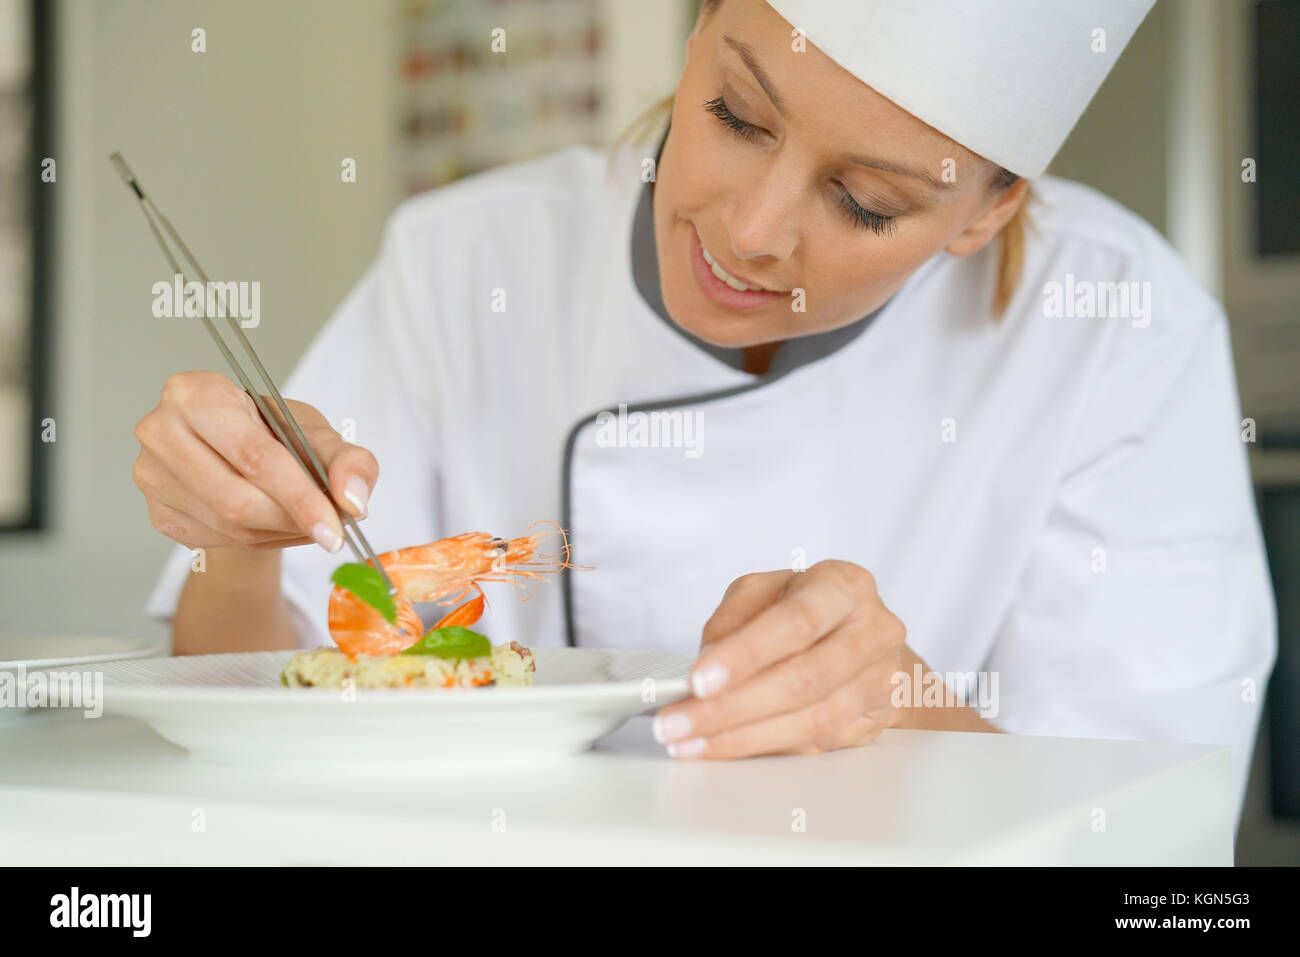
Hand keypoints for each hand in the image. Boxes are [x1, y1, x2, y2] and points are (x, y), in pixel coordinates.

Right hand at [132, 370, 377, 551]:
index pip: (254, 456)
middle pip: (237, 498)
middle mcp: (160, 431)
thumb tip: (354, 501)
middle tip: (331, 528)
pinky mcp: (158, 513)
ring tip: (308, 521)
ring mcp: (152, 476)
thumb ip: (348, 460)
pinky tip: (277, 525)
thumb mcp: (316, 434)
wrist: (238, 456)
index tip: (337, 526)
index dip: (300, 496)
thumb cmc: (273, 433)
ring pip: (230, 526)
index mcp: (196, 394)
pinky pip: (220, 541)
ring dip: (281, 533)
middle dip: (293, 520)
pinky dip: (262, 540)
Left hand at [652, 561, 905, 757]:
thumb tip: (707, 661)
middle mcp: (873, 633)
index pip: (796, 622)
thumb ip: (735, 616)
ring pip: (812, 721)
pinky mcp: (875, 720)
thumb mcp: (766, 589)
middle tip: (679, 723)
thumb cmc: (808, 606)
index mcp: (845, 587)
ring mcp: (881, 680)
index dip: (746, 654)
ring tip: (691, 742)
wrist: (867, 634)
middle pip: (804, 679)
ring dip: (743, 737)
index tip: (698, 681)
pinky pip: (817, 744)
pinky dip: (765, 749)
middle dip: (733, 708)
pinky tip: (723, 748)